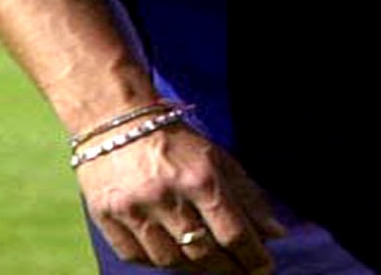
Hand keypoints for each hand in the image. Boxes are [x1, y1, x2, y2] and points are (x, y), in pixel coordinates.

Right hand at [79, 124, 285, 272]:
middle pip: (202, 252)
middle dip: (227, 268)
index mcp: (201, 178)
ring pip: (169, 260)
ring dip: (194, 268)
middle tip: (240, 272)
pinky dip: (157, 262)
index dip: (252, 257)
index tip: (264, 268)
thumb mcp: (219, 159)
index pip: (232, 232)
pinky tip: (173, 257)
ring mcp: (133, 210)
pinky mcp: (105, 218)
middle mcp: (168, 197)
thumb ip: (248, 196)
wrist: (114, 122)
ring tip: (209, 265)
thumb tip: (275, 233)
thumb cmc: (176, 141)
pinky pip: (136, 257)